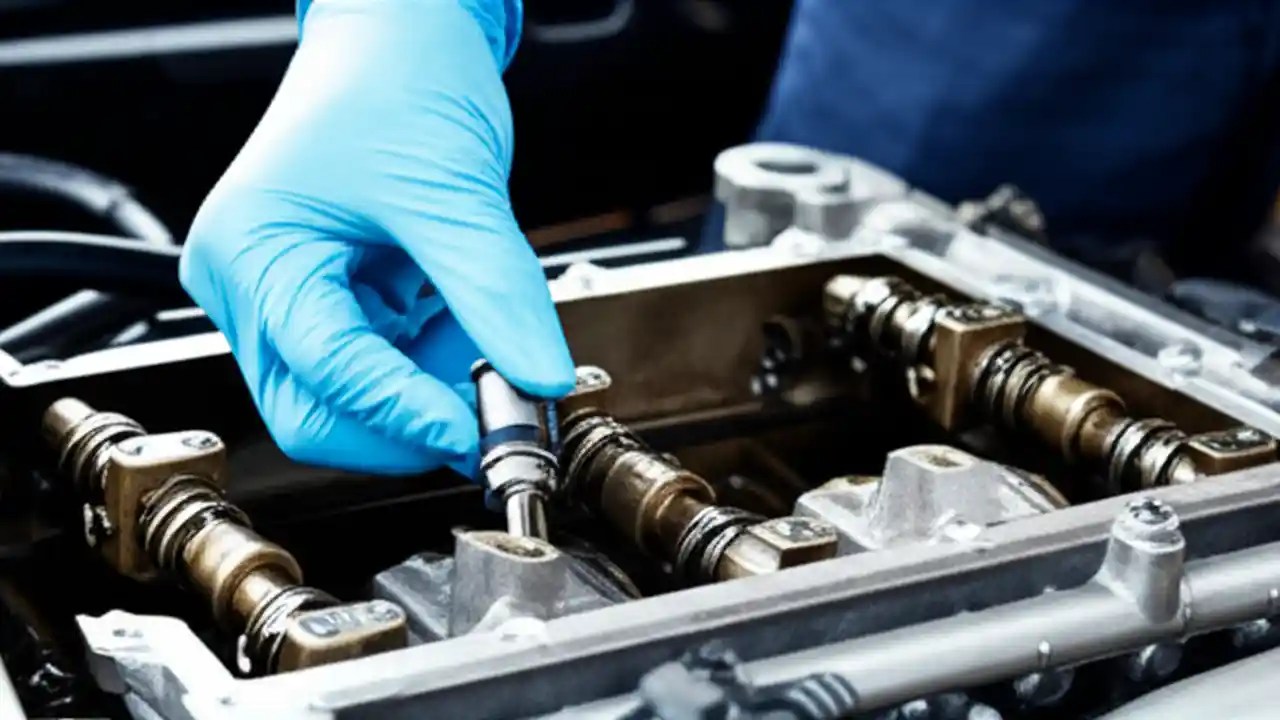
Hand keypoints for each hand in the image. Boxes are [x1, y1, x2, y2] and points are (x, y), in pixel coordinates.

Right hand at [180, 0, 572, 475]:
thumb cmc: (396, 77)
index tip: (480, 434)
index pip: (328, 370)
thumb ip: (495, 295)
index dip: (409, 413)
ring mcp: (289, 295)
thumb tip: (536, 379)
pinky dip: (434, 362)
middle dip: (408, 422)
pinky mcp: (332, 298)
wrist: (404, 30)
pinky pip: (382, 362)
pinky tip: (469, 328)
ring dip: (430, 390)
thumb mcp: (452, 189)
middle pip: (319, 410)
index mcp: (252, 251)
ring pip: (355, 398)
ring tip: (490, 348)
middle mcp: (252, 284)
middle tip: (492, 417)